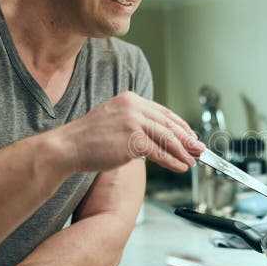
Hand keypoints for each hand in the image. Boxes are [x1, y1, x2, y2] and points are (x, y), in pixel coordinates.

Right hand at [58, 91, 204, 172]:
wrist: (68, 147)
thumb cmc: (89, 138)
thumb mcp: (114, 120)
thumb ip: (135, 122)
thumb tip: (159, 134)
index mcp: (130, 99)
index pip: (163, 112)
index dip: (180, 125)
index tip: (190, 135)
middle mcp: (133, 107)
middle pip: (169, 124)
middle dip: (187, 138)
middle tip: (199, 149)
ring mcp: (133, 122)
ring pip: (167, 138)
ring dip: (182, 152)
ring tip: (192, 161)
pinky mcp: (131, 139)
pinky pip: (159, 152)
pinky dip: (172, 161)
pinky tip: (179, 166)